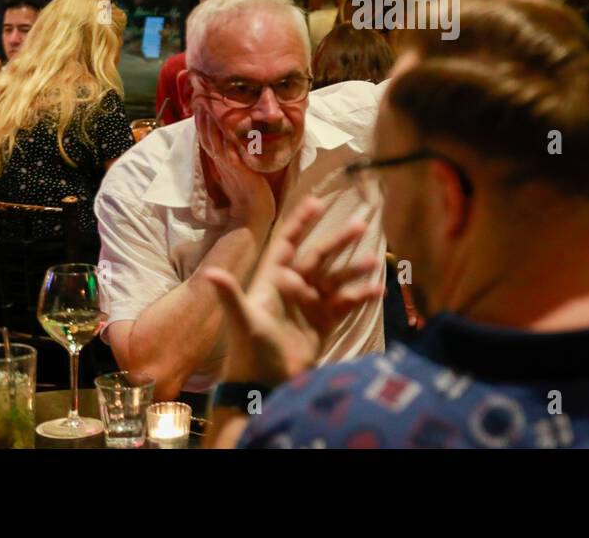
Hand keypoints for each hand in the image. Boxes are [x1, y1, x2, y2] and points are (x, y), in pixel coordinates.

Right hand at [193, 99, 275, 232]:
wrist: (252, 215)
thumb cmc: (249, 193)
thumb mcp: (237, 172)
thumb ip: (233, 159)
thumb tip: (233, 144)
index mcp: (221, 162)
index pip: (207, 138)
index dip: (202, 122)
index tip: (199, 105)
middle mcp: (221, 162)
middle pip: (207, 136)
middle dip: (202, 118)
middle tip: (198, 98)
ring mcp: (229, 165)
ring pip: (215, 141)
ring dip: (210, 124)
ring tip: (206, 106)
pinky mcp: (239, 169)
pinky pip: (229, 151)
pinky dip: (225, 138)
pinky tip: (223, 126)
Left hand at [201, 195, 381, 387]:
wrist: (264, 386)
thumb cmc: (248, 352)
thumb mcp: (242, 321)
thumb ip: (230, 295)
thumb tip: (211, 273)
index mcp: (274, 281)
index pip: (288, 243)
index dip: (300, 222)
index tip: (316, 201)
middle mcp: (294, 288)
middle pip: (319, 257)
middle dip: (338, 240)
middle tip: (360, 223)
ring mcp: (311, 305)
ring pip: (336, 279)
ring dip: (354, 269)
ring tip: (374, 261)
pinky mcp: (323, 324)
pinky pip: (346, 305)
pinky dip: (360, 297)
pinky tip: (377, 291)